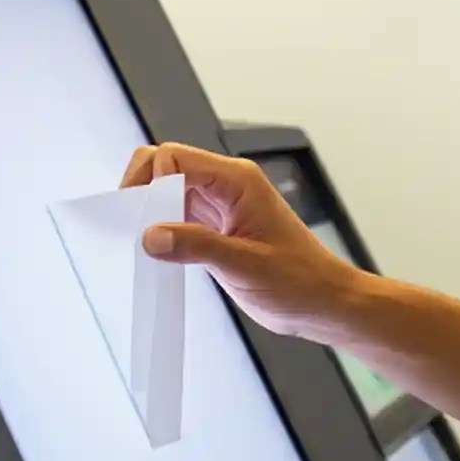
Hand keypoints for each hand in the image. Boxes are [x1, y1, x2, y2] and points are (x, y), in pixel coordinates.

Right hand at [120, 143, 363, 341]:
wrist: (324, 302)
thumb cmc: (299, 281)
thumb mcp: (245, 266)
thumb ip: (197, 246)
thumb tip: (150, 236)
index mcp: (238, 180)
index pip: (174, 158)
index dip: (150, 181)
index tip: (141, 218)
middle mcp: (227, 185)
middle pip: (166, 166)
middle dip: (144, 190)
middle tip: (135, 227)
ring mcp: (221, 205)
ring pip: (170, 190)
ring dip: (152, 212)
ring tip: (147, 243)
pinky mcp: (217, 227)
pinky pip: (179, 215)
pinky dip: (164, 229)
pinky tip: (161, 252)